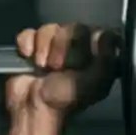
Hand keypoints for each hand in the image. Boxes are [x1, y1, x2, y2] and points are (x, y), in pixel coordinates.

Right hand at [5, 23, 119, 118]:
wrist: (31, 107)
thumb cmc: (64, 100)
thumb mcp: (95, 84)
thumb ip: (107, 61)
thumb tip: (108, 37)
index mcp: (97, 59)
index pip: (100, 33)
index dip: (90, 41)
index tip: (83, 58)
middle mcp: (78, 50)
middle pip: (74, 27)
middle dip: (63, 47)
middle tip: (58, 68)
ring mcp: (54, 47)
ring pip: (51, 28)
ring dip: (44, 48)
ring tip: (43, 67)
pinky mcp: (33, 47)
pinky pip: (30, 32)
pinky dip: (27, 44)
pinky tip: (29, 57)